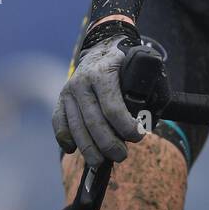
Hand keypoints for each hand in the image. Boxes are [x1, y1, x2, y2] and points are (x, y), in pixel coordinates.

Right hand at [52, 34, 143, 167]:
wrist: (101, 47)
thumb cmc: (124, 63)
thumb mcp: (137, 66)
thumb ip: (144, 87)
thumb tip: (149, 118)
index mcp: (103, 73)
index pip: (112, 107)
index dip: (125, 127)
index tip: (138, 136)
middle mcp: (81, 82)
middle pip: (93, 122)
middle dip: (108, 144)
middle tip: (122, 156)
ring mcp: (68, 91)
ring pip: (76, 127)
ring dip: (88, 149)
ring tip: (100, 162)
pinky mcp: (61, 99)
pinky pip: (59, 122)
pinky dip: (65, 138)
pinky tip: (73, 150)